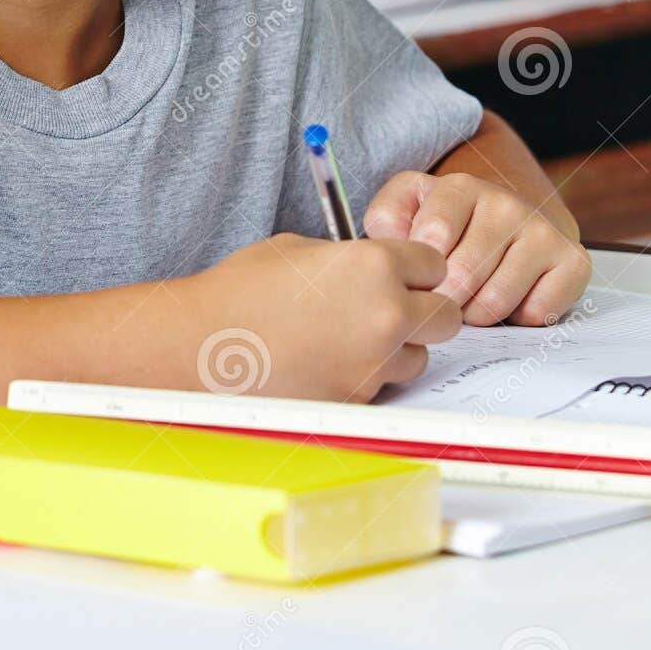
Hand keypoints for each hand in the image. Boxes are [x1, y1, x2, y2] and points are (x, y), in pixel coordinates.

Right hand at [183, 233, 461, 404]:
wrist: (203, 346)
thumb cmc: (241, 291)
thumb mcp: (297, 250)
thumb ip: (348, 258)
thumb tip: (370, 267)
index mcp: (373, 265)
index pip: (435, 265)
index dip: (416, 268)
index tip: (402, 274)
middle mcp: (386, 314)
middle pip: (447, 316)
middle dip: (425, 310)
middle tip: (392, 308)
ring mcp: (374, 363)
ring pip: (418, 357)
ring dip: (397, 348)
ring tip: (349, 338)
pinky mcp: (358, 399)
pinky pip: (382, 386)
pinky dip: (366, 376)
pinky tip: (328, 362)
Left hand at [363, 170, 590, 326]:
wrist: (512, 223)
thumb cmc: (452, 224)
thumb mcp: (410, 207)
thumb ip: (387, 215)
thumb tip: (388, 238)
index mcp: (462, 187)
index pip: (432, 237)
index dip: (422, 269)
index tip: (421, 276)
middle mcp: (507, 203)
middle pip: (463, 276)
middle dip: (445, 299)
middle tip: (443, 299)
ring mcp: (542, 231)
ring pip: (496, 300)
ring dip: (476, 314)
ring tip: (470, 300)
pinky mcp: (573, 261)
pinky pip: (536, 313)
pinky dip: (517, 318)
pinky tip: (509, 300)